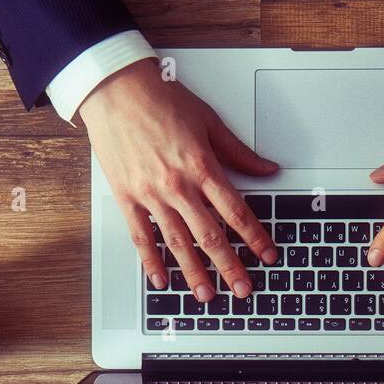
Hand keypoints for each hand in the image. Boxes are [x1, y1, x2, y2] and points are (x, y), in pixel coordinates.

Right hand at [79, 59, 279, 299]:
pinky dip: (151, 261)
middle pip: (211, 236)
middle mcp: (178, 185)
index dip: (255, 237)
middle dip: (230, 266)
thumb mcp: (209, 121)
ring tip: (207, 295)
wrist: (115, 88)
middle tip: (244, 289)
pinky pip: (141, 236)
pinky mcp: (127, 197)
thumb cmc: (160, 98)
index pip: (236, 211)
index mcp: (202, 166)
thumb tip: (268, 169)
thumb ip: (238, 152)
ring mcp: (151, 194)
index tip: (267, 255)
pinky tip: (161, 279)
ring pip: (178, 243)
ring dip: (194, 272)